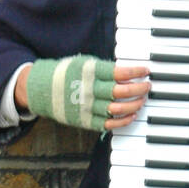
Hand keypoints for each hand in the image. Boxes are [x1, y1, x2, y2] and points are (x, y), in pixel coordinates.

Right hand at [16, 59, 150, 128]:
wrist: (41, 89)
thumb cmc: (66, 74)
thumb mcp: (84, 64)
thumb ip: (104, 69)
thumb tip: (129, 72)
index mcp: (89, 72)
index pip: (118, 72)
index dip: (136, 72)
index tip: (146, 70)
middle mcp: (89, 89)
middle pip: (121, 91)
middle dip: (139, 89)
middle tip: (147, 86)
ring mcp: (88, 107)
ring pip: (118, 108)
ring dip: (134, 104)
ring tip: (141, 99)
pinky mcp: (86, 120)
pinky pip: (110, 124)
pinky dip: (124, 120)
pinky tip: (132, 114)